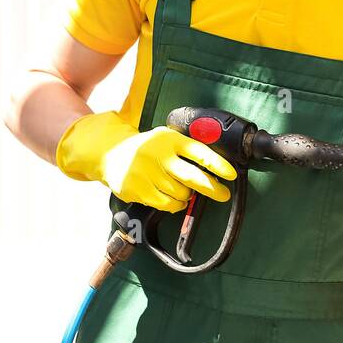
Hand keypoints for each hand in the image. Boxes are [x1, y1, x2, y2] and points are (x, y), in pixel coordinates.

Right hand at [55, 110, 235, 212]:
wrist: (111, 153)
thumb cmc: (148, 147)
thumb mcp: (167, 138)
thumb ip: (187, 148)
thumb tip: (216, 167)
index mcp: (170, 139)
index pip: (199, 152)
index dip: (218, 165)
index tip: (231, 175)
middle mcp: (158, 155)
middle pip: (192, 177)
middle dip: (212, 188)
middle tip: (223, 194)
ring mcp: (146, 173)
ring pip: (180, 193)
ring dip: (188, 196)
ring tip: (186, 191)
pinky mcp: (137, 189)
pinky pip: (166, 204)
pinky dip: (175, 205)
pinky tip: (174, 199)